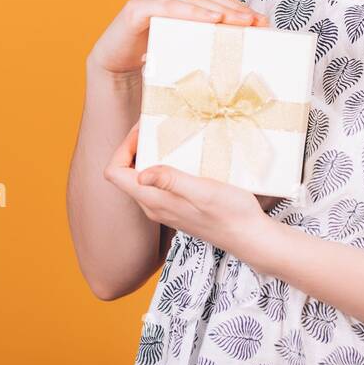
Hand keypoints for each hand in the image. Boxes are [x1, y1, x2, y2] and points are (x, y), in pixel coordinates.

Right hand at [88, 0, 269, 76]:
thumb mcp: (188, 29)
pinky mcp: (135, 7)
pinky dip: (191, 13)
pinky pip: (168, 8)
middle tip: (256, 23)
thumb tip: (254, 23)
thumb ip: (212, 20)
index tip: (260, 19)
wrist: (119, 59)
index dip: (237, 4)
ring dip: (217, 10)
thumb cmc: (158, 42)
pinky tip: (212, 19)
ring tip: (240, 22)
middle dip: (232, 8)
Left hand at [104, 124, 276, 258]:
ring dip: (150, 155)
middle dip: (135, 147)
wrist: (248, 236)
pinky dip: (163, 165)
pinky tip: (183, 157)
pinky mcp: (177, 207)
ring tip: (169, 138)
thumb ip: (171, 181)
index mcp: (153, 200)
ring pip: (142, 178)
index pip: (115, 173)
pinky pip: (158, 184)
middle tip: (156, 128)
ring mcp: (164, 208)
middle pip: (126, 173)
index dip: (123, 148)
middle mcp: (153, 206)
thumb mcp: (202, 192)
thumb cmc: (229, 214)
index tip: (143, 132)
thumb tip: (140, 174)